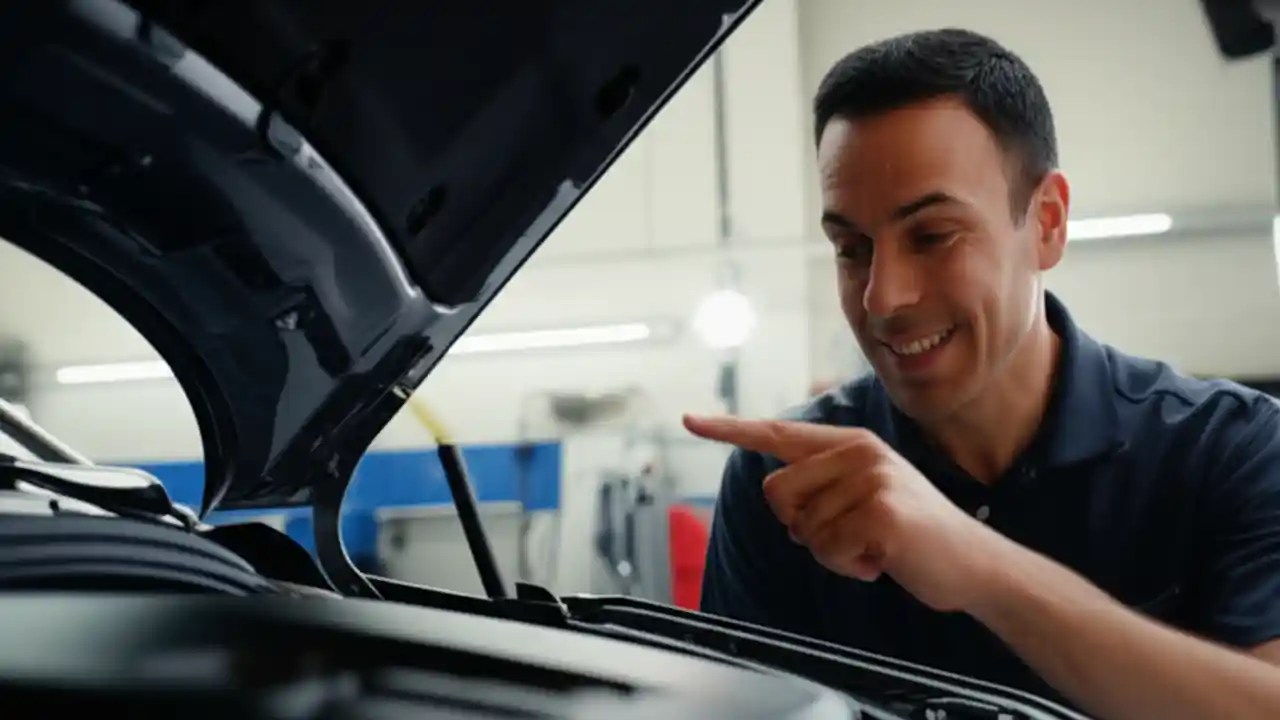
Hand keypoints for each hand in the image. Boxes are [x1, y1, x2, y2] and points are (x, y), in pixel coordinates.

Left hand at [684, 413, 1008, 612]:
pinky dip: (849, 567)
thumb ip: (823, 485)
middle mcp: (857, 452)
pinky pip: (828, 550)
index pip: (778, 432)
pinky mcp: (880, 512)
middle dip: (801, 526)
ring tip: (872, 545)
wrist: (971, 563)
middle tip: (848, 535)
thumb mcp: (867, 493)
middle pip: (776, 493)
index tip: (690, 420)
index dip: (730, 429)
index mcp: (849, 444)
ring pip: (802, 529)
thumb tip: (777, 495)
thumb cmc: (910, 534)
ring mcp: (870, 479)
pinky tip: (882, 560)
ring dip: (831, 552)